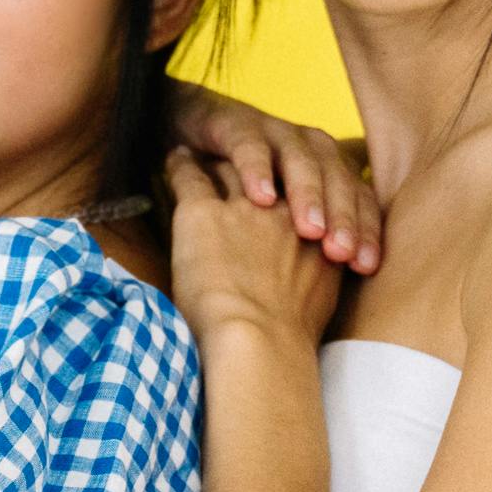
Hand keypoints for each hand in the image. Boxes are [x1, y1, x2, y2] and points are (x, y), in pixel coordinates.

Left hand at [166, 146, 347, 350]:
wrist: (261, 339)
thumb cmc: (287, 338)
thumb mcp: (317, 302)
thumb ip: (310, 279)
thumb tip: (295, 285)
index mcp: (314, 232)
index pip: (301, 191)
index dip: (290, 183)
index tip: (277, 185)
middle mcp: (285, 209)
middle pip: (274, 170)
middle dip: (260, 162)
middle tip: (241, 158)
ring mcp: (243, 207)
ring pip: (230, 167)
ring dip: (218, 160)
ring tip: (203, 152)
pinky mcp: (203, 212)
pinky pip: (190, 176)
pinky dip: (181, 165)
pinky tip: (173, 158)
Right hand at [168, 81, 384, 274]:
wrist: (192, 137)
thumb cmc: (241, 200)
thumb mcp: (279, 225)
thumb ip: (310, 244)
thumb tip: (332, 289)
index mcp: (329, 172)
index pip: (360, 204)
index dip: (366, 233)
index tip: (364, 268)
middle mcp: (310, 149)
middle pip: (338, 182)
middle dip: (343, 217)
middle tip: (341, 252)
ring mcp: (276, 134)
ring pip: (301, 162)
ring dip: (309, 194)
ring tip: (310, 230)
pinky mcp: (236, 125)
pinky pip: (251, 147)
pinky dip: (257, 170)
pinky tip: (261, 199)